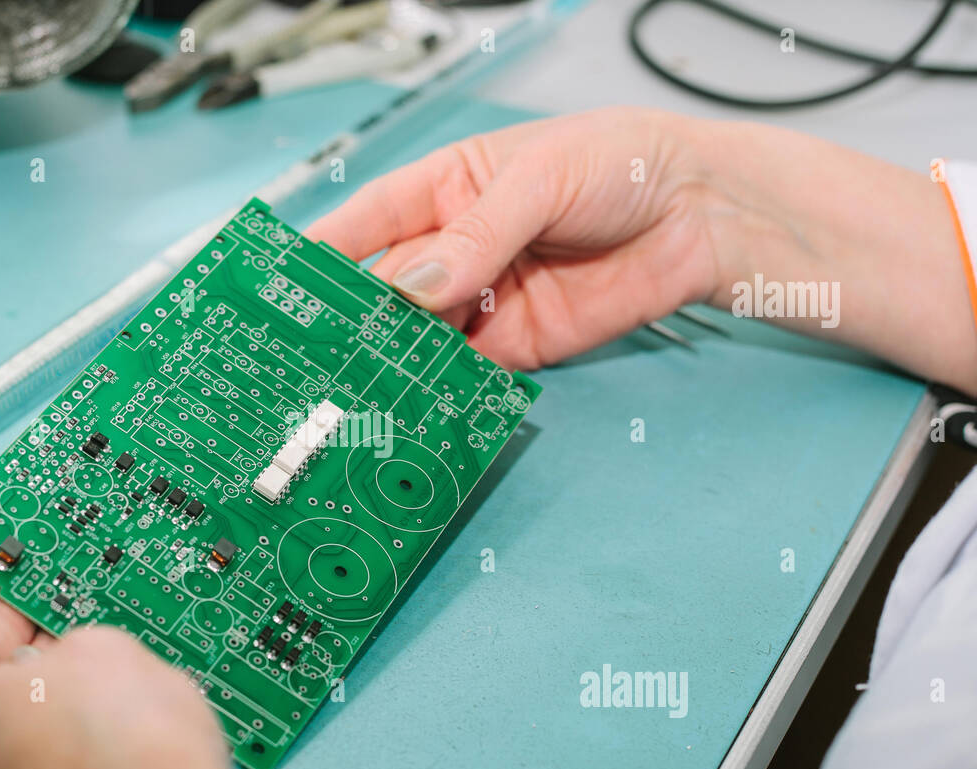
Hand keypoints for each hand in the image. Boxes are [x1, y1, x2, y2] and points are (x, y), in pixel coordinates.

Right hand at [308, 107, 976, 392]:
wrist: (703, 214)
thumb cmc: (621, 162)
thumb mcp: (539, 179)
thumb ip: (475, 235)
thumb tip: (413, 285)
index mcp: (442, 190)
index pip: (362, 222)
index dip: (316, 254)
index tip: (273, 284)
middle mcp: (452, 249)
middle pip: (382, 290)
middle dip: (347, 321)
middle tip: (308, 355)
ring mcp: (481, 301)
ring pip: (415, 337)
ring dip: (386, 361)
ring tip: (350, 386)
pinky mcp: (516, 345)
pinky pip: (463, 370)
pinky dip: (437, 387)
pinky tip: (413, 398)